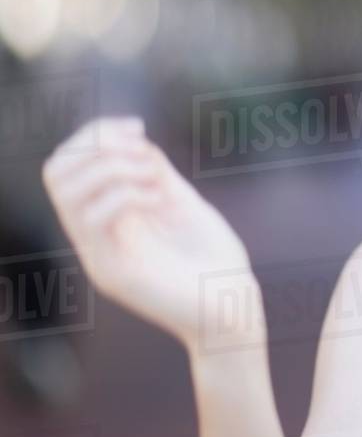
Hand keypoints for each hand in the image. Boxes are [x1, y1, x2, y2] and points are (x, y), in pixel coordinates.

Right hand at [41, 117, 261, 352]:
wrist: (231, 309)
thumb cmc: (215, 261)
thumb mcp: (182, 203)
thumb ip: (155, 173)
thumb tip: (134, 139)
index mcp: (108, 218)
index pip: (68, 165)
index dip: (94, 134)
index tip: (137, 127)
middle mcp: (95, 236)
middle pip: (56, 172)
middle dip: (96, 145)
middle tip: (144, 152)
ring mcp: (99, 255)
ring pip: (67, 192)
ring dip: (113, 168)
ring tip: (156, 179)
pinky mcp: (112, 273)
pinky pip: (92, 219)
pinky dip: (126, 193)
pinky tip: (159, 199)